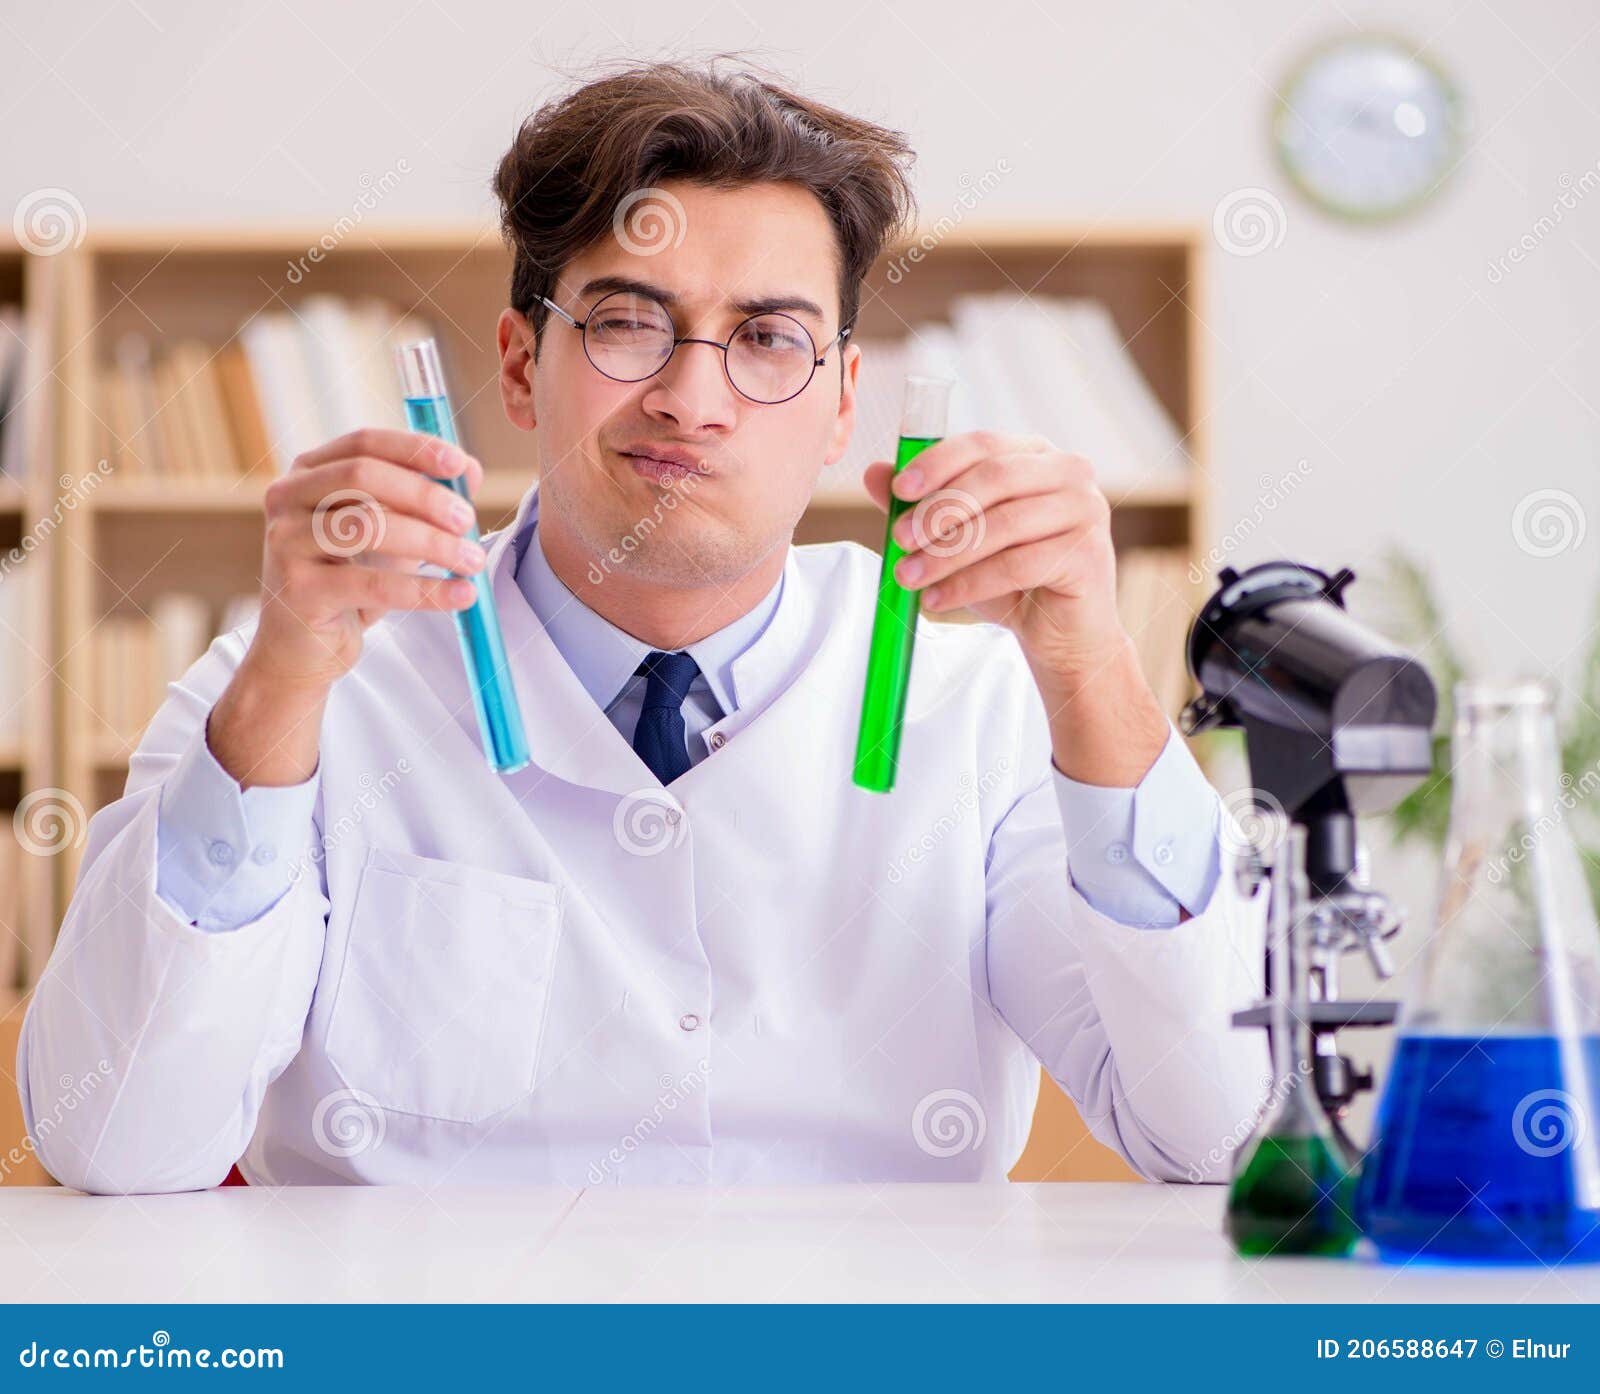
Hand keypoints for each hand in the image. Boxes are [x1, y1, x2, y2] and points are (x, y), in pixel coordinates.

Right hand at [253, 428, 486, 692]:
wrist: (301, 649)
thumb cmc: (347, 582)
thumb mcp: (386, 534)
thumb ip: (420, 499)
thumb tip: (470, 471)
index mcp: (308, 472)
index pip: (364, 443)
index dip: (415, 449)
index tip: (461, 465)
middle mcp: (288, 498)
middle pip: (363, 476)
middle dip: (424, 495)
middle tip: (467, 519)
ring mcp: (286, 542)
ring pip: (368, 527)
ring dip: (432, 543)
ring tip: (472, 561)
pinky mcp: (299, 590)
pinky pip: (373, 584)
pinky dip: (426, 589)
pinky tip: (461, 595)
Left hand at [862, 430, 1126, 684]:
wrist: (1061, 635)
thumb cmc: (1011, 581)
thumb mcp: (959, 539)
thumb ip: (923, 504)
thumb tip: (874, 473)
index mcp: (1036, 454)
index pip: (983, 444)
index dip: (938, 462)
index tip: (899, 489)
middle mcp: (1069, 472)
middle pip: (994, 478)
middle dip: (939, 510)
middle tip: (899, 539)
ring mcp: (1086, 510)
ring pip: (1003, 524)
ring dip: (946, 553)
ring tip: (908, 577)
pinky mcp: (1088, 554)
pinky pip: (1017, 565)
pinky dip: (969, 583)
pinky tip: (936, 600)